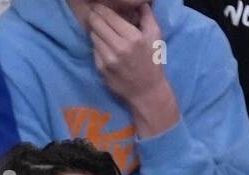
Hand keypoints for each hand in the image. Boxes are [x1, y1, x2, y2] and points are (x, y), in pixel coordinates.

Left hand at [87, 2, 175, 120]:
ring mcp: (108, 60)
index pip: (108, 16)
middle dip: (95, 17)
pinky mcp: (102, 69)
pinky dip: (97, 45)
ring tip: (101, 30)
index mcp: (132, 37)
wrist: (147, 92)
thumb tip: (139, 2)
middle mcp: (119, 48)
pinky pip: (93, 50)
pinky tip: (103, 46)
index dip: (101, 9)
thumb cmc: (152, 62)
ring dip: (95, 31)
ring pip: (93, 36)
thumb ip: (147, 16)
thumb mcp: (155, 37)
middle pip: (96, 23)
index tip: (99, 7)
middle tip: (96, 15)